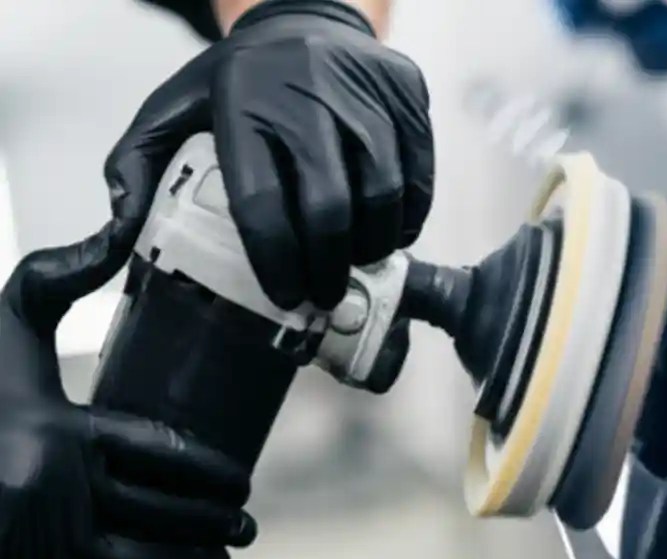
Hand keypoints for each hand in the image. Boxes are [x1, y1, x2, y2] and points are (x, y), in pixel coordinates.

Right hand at [0, 222, 256, 558]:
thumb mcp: (2, 322)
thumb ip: (57, 276)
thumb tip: (123, 227)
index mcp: (50, 429)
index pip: (155, 450)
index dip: (209, 471)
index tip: (242, 480)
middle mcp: (39, 490)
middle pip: (153, 514)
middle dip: (209, 526)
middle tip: (246, 528)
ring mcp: (25, 538)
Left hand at [106, 0, 433, 310]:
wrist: (307, 18)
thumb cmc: (241, 82)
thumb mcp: (175, 108)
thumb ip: (139, 166)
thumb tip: (120, 233)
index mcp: (243, 102)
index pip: (261, 203)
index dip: (276, 262)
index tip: (284, 295)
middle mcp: (308, 93)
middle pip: (330, 208)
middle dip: (329, 268)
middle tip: (324, 293)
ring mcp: (365, 91)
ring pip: (384, 196)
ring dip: (372, 247)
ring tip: (355, 264)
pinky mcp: (407, 93)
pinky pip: (420, 175)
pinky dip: (409, 217)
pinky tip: (389, 232)